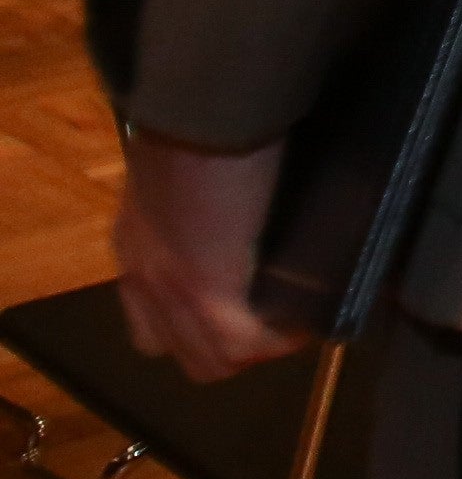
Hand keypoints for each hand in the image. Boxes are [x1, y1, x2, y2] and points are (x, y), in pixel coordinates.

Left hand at [113, 132, 297, 382]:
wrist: (201, 116)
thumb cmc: (199, 121)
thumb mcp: (185, 163)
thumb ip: (201, 187)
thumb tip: (241, 189)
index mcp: (137, 243)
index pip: (152, 314)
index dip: (195, 319)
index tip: (241, 300)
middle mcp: (144, 278)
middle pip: (180, 351)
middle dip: (228, 344)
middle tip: (272, 314)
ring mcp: (171, 294)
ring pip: (210, 362)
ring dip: (255, 348)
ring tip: (294, 320)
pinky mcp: (209, 299)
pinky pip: (246, 346)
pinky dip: (280, 340)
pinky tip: (309, 320)